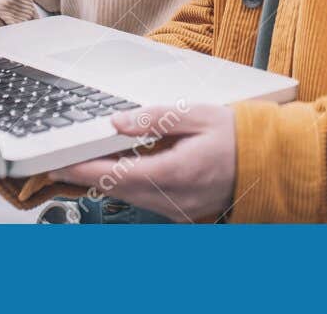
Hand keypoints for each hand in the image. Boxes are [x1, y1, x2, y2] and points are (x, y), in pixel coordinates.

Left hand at [56, 103, 235, 221]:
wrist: (268, 161)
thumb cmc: (236, 135)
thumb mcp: (195, 114)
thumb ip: (153, 118)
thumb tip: (118, 121)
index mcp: (176, 172)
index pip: (116, 174)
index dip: (83, 170)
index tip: (58, 165)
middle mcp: (174, 198)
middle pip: (118, 190)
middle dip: (88, 176)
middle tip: (62, 162)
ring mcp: (178, 209)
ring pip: (130, 197)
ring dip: (108, 180)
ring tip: (89, 161)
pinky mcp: (181, 211)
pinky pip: (146, 200)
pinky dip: (129, 185)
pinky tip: (121, 169)